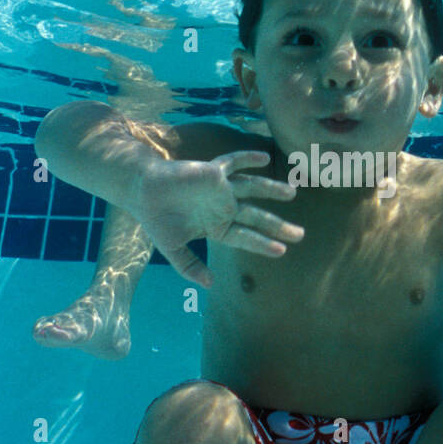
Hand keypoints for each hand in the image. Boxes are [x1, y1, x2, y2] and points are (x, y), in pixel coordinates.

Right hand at [135, 150, 302, 286]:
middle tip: (301, 234)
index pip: (246, 236)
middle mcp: (223, 207)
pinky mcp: (213, 172)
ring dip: (273, 190)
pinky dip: (248, 159)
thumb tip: (209, 286)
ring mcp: (221, 189)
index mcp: (216, 226)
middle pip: (257, 217)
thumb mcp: (173, 249)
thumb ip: (190, 267)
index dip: (263, 244)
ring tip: (293, 192)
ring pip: (253, 188)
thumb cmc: (156, 219)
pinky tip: (265, 158)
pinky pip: (234, 162)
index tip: (282, 251)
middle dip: (278, 225)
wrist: (141, 191)